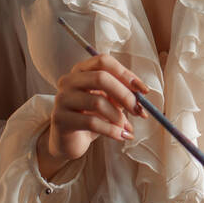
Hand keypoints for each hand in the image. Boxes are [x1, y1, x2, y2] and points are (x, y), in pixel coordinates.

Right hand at [38, 53, 149, 180]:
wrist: (69, 141)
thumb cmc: (91, 117)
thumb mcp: (108, 101)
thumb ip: (121, 94)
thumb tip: (142, 95)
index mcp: (81, 70)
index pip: (104, 61)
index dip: (126, 74)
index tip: (143, 90)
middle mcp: (69, 80)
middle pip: (101, 78)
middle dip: (124, 95)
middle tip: (139, 110)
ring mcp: (62, 99)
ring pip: (97, 102)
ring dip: (118, 116)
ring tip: (125, 127)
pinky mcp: (60, 119)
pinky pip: (92, 122)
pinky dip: (112, 130)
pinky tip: (120, 136)